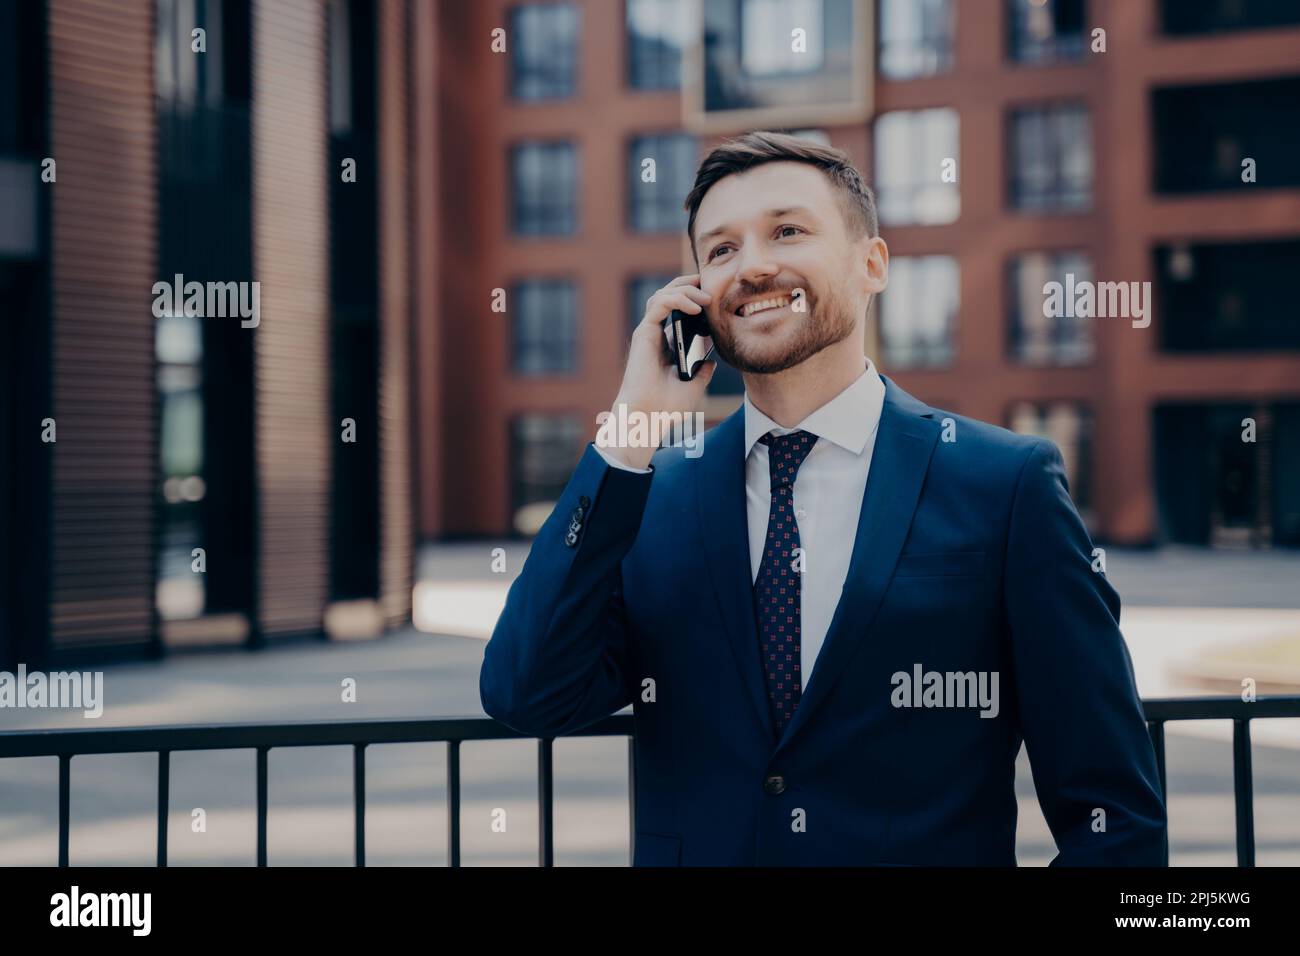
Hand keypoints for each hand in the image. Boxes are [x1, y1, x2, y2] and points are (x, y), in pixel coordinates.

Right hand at [602, 274, 716, 469]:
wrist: (649, 418)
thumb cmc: (667, 408)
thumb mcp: (694, 387)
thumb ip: (702, 373)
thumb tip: (711, 362)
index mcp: (667, 346)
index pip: (681, 312)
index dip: (697, 300)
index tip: (718, 301)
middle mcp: (657, 335)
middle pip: (671, 296)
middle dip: (691, 285)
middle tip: (711, 284)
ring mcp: (649, 332)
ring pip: (664, 294)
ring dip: (686, 289)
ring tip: (707, 297)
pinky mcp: (644, 332)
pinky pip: (659, 303)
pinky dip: (678, 299)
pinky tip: (695, 306)